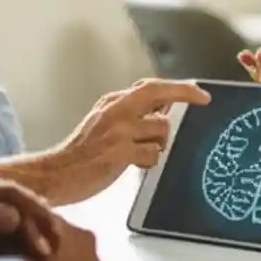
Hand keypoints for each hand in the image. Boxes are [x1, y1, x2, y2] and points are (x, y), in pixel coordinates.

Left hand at [0, 168, 60, 260]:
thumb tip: (14, 216)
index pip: (4, 192)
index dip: (31, 214)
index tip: (49, 239)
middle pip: (8, 197)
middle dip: (35, 219)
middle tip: (57, 245)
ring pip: (2, 209)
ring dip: (25, 227)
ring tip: (47, 247)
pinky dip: (9, 233)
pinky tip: (24, 246)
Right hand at [46, 79, 211, 202]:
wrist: (56, 173)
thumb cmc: (81, 155)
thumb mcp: (102, 125)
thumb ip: (128, 117)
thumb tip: (161, 114)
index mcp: (111, 102)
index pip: (149, 86)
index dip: (176, 87)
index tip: (197, 91)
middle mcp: (115, 110)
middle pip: (157, 91)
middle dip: (184, 93)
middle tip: (204, 99)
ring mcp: (118, 129)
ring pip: (161, 126)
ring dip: (160, 143)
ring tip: (143, 155)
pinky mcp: (120, 151)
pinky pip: (153, 153)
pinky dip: (150, 161)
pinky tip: (135, 166)